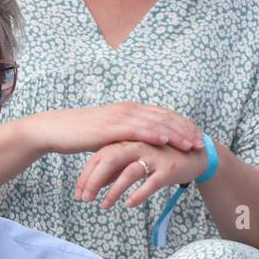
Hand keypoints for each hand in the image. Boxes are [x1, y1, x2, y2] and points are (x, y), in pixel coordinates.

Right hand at [23, 103, 202, 157]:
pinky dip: (154, 134)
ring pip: (155, 124)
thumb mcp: (109, 135)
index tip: (197, 135)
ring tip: (191, 143)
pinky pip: (137, 130)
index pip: (162, 115)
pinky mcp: (111, 127)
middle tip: (201, 141)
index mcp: (130, 110)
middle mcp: (129, 109)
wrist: (57, 130)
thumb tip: (137, 149)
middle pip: (164, 117)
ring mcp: (120, 117)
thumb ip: (126, 137)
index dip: (182, 124)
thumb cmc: (81, 135)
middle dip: (185, 129)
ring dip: (176, 134)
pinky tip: (167, 141)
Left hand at [75, 140, 208, 209]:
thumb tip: (95, 183)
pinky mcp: (168, 168)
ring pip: (129, 172)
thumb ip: (115, 170)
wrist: (194, 154)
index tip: (78, 195)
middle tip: (85, 200)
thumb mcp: (134, 161)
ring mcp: (153, 156)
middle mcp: (138, 145)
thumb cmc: (160, 158)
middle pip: (109, 160)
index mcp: (127, 141)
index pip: (99, 156)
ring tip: (104, 206)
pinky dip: (139, 194)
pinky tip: (129, 205)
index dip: (87, 176)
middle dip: (94, 181)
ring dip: (113, 191)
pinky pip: (151, 182)